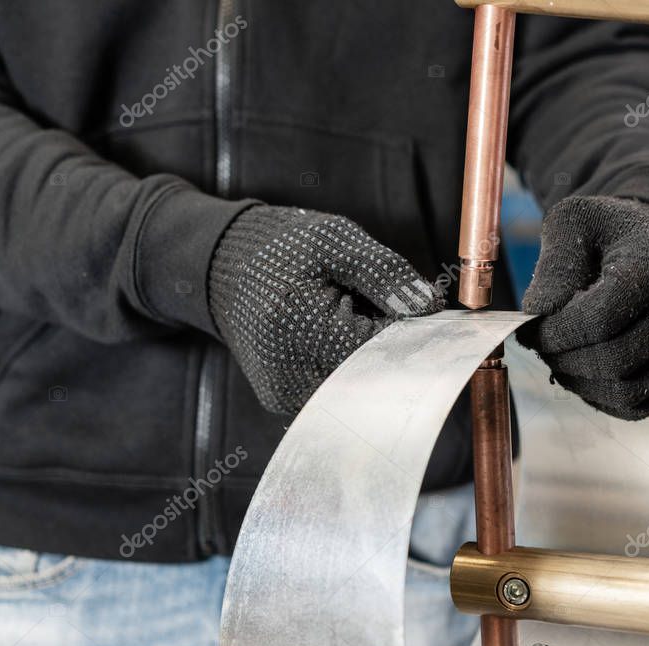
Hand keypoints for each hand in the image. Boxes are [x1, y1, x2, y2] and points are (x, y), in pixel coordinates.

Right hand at [208, 205, 442, 413]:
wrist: (219, 267)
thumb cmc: (278, 247)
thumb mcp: (335, 241)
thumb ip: (385, 273)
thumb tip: (429, 307)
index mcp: (300, 329)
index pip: (382, 351)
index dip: (411, 333)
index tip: (422, 312)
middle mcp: (289, 374)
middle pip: (372, 378)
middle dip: (391, 349)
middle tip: (383, 310)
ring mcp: (285, 395)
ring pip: (358, 390)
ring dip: (370, 360)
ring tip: (351, 319)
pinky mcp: (284, 401)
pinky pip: (337, 393)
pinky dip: (350, 368)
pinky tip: (337, 338)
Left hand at [517, 196, 648, 419]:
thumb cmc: (608, 234)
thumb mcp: (573, 223)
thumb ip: (553, 265)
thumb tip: (539, 313)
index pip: (598, 320)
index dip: (553, 334)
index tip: (529, 331)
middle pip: (615, 361)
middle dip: (565, 360)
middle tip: (543, 349)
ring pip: (628, 391)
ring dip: (582, 384)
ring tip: (562, 361)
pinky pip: (642, 406)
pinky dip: (604, 398)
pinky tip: (587, 373)